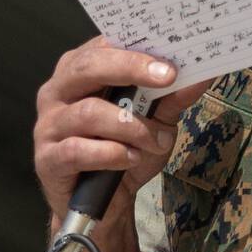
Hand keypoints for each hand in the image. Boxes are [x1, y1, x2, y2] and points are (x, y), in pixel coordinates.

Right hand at [33, 33, 212, 227]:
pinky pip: (78, 149)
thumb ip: (173, 97)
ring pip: (88, 112)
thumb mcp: (156, 121)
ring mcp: (48, 125)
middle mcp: (58, 91)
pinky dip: (111, 153)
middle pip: (87, 67)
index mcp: (80, 71)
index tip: (169, 58)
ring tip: (155, 141)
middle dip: (130, 68)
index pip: (102, 46)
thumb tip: (204, 73)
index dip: (135, 49)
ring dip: (131, 127)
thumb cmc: (126, 151)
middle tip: (167, 77)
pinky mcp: (47, 158)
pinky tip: (131, 158)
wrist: (104, 205)